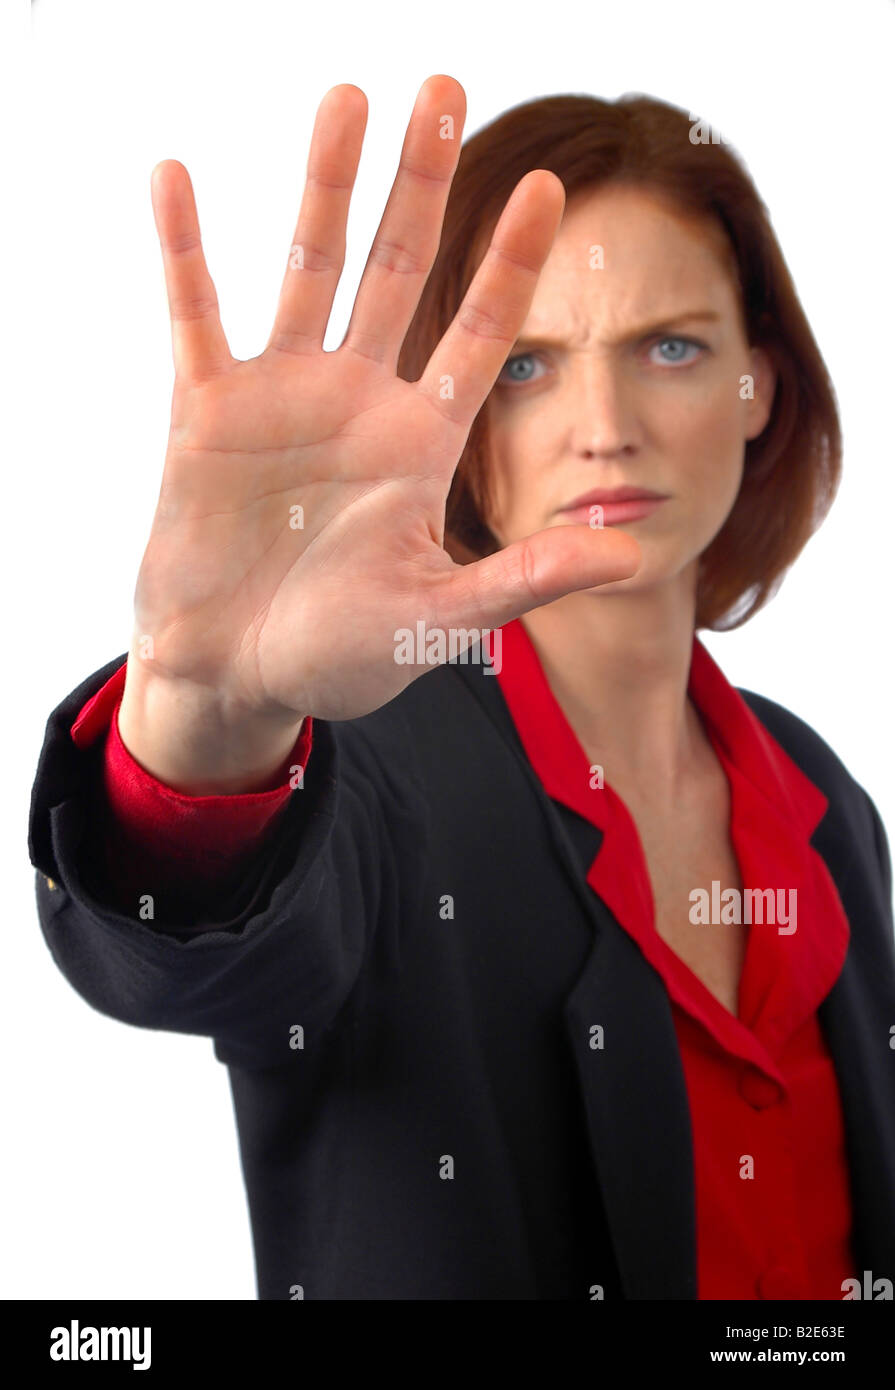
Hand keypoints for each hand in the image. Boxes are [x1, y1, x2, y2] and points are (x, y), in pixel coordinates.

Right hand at [123, 74, 639, 728]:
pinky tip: (176, 175)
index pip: (479, 334)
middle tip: (444, 89)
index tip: (546, 187)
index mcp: (419, 444)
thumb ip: (524, 577)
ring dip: (326, 187)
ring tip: (349, 97)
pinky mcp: (208, 412)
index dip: (509, 263)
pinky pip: (195, 315)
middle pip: (398, 270)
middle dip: (421, 183)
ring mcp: (283, 399)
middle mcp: (358, 403)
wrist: (239, 675)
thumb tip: (631, 556)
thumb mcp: (439, 614)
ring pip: (310, 270)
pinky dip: (184, 249)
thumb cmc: (339, 652)